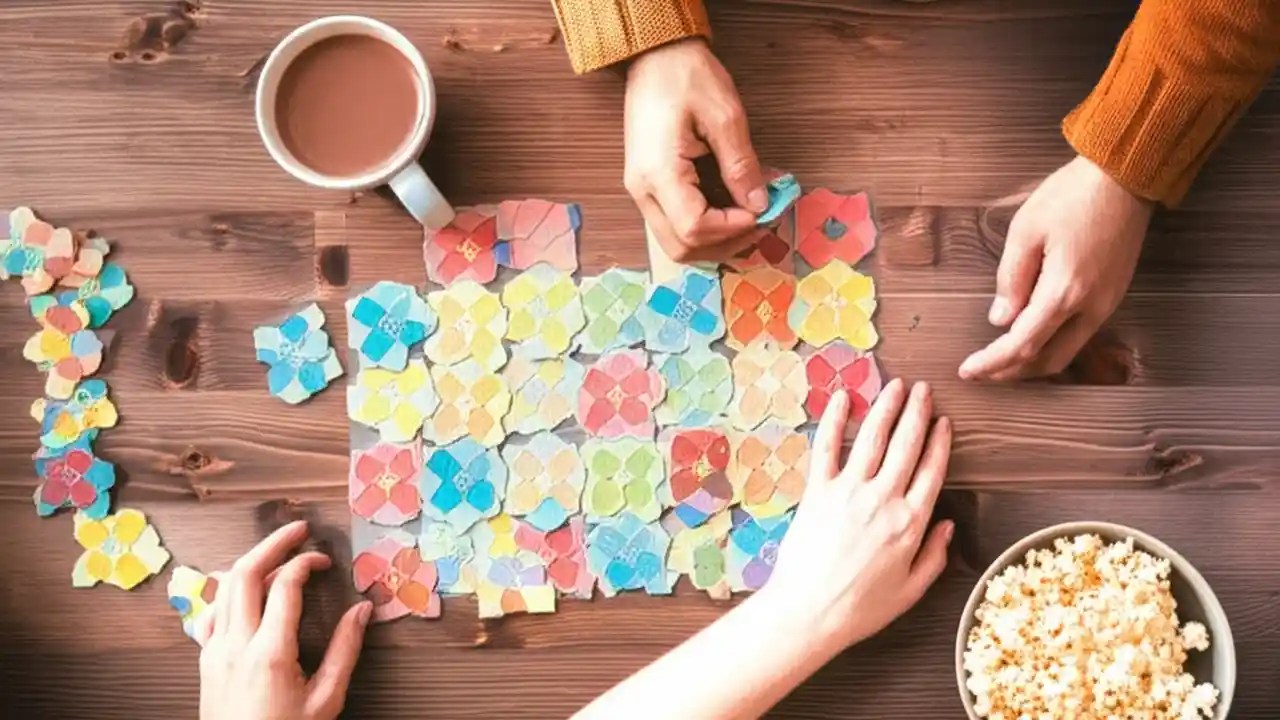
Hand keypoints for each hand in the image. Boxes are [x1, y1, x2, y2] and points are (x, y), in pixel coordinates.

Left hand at [198, 521, 371, 719]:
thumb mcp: (326, 700)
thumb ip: (345, 651)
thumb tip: (363, 610)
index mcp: (270, 653)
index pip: (285, 585)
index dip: (306, 562)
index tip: (324, 560)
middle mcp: (236, 644)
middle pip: (246, 572)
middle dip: (273, 542)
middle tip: (298, 529)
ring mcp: (214, 650)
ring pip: (224, 586)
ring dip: (252, 562)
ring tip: (277, 553)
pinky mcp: (205, 660)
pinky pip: (211, 610)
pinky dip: (229, 590)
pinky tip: (245, 591)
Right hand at [624, 38, 766, 261]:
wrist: (654, 57)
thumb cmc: (685, 76)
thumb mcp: (724, 115)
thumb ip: (741, 165)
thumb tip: (759, 203)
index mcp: (658, 172)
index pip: (695, 228)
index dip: (732, 228)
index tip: (759, 211)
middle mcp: (642, 190)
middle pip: (681, 248)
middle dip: (723, 245)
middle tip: (758, 225)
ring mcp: (640, 191)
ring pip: (675, 243)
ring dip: (712, 242)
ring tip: (745, 221)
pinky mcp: (647, 186)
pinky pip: (672, 224)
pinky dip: (702, 228)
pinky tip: (727, 210)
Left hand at [763, 379, 953, 650]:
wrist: (809, 612)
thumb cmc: (859, 608)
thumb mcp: (911, 590)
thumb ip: (934, 555)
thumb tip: (948, 525)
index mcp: (910, 523)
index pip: (932, 470)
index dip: (940, 442)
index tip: (945, 422)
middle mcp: (882, 499)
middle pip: (906, 445)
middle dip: (917, 413)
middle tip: (924, 390)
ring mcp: (848, 492)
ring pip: (872, 438)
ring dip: (886, 408)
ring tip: (895, 386)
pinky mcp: (817, 491)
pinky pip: (826, 447)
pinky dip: (834, 420)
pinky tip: (842, 398)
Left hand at [960, 155, 1151, 379]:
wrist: (1124, 178)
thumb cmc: (1072, 196)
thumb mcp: (1025, 231)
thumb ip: (1011, 280)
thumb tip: (1000, 320)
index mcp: (1064, 292)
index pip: (1022, 345)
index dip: (992, 362)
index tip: (968, 371)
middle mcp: (1091, 307)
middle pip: (1049, 361)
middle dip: (1012, 373)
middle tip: (982, 373)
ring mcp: (1107, 303)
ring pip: (1067, 352)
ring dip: (1033, 363)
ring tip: (1001, 360)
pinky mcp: (1113, 295)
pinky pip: (1080, 334)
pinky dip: (1052, 345)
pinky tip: (1031, 338)